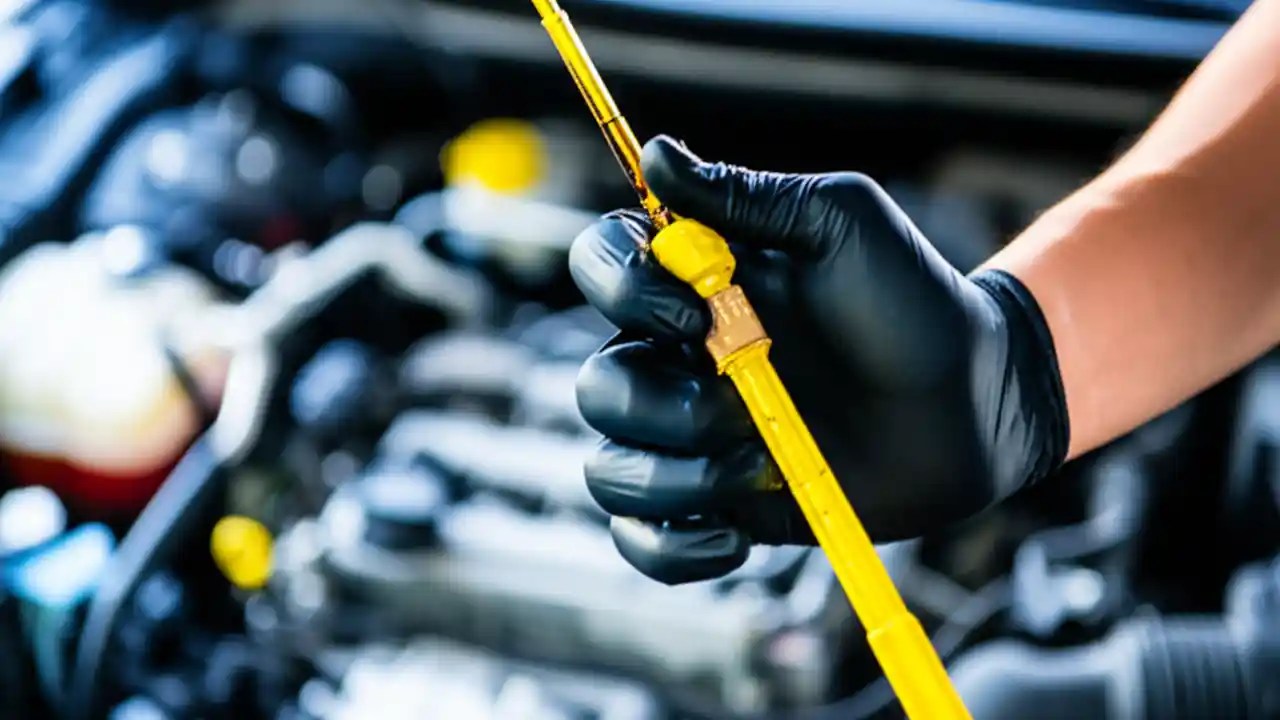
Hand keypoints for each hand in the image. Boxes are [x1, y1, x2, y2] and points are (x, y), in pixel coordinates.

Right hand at [570, 136, 1068, 584]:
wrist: (973, 404)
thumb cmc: (912, 301)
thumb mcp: (841, 226)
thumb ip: (749, 197)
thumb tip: (656, 154)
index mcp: (693, 287)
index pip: (599, 267)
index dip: (622, 288)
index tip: (696, 308)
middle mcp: (677, 363)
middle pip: (595, 387)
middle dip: (663, 405)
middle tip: (747, 402)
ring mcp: (691, 440)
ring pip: (608, 470)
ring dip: (675, 476)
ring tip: (758, 467)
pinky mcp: (715, 508)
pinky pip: (642, 542)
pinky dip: (672, 548)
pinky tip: (735, 535)